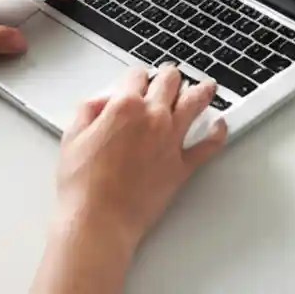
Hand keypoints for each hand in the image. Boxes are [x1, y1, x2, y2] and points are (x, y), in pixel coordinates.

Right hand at [53, 66, 227, 252]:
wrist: (99, 220)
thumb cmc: (82, 185)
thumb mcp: (73, 136)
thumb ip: (89, 110)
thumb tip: (102, 101)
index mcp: (125, 106)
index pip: (137, 75)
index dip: (136, 76)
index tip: (137, 79)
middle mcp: (153, 117)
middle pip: (170, 81)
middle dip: (170, 76)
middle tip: (171, 76)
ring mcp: (172, 140)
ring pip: (195, 103)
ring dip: (202, 91)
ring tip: (208, 87)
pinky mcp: (183, 165)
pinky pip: (210, 145)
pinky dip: (219, 132)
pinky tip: (221, 125)